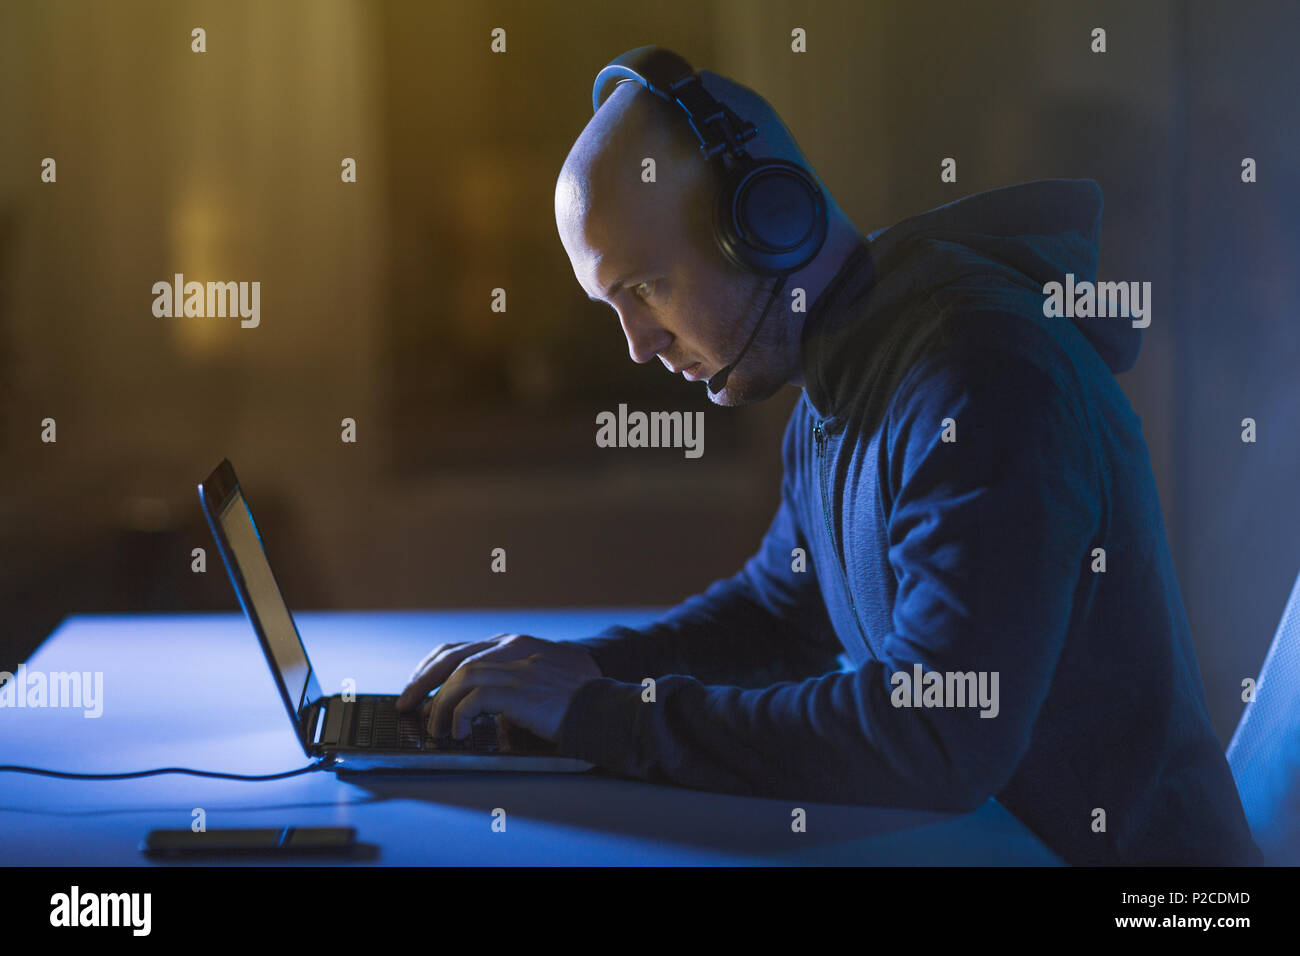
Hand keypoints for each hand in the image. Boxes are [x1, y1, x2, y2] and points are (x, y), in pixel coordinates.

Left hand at [394, 634, 602, 742]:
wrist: (605, 703)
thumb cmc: (577, 694)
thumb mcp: (540, 673)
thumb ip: (512, 677)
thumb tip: (478, 703)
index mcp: (513, 643)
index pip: (460, 647)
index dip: (431, 666)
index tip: (416, 684)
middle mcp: (511, 648)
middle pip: (451, 658)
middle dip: (422, 682)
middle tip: (406, 704)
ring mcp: (515, 667)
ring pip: (459, 679)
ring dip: (440, 706)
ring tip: (436, 728)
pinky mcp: (519, 691)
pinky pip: (474, 701)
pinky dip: (459, 716)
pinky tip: (460, 731)